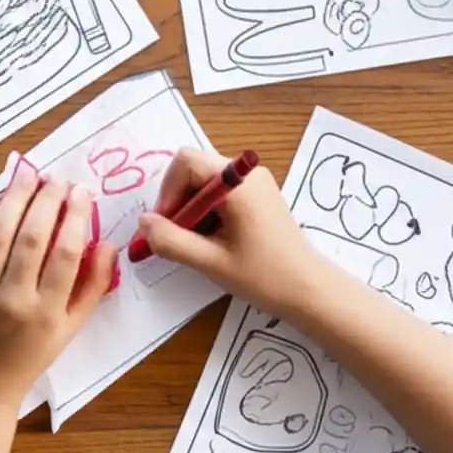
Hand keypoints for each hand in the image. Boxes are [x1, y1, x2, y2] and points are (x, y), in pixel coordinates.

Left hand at [0, 164, 117, 409]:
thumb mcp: (70, 329)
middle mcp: (13, 300)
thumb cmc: (29, 356)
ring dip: (13, 200)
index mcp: (47, 312)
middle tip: (55, 177)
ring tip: (27, 176)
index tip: (82, 192)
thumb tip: (106, 244)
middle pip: (31, 238)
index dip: (75, 217)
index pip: (65, 253)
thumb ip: (93, 287)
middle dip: (45, 200)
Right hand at [134, 148, 328, 314]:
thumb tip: (143, 223)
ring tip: (194, 245)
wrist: (309, 290)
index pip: (186, 162)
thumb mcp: (210, 262)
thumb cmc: (264, 277)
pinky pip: (220, 193)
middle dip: (177, 201)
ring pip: (204, 183)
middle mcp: (247, 173)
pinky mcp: (258, 195)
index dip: (167, 191)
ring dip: (191, 210)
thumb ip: (171, 240)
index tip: (164, 225)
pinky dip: (206, 212)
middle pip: (194, 169)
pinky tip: (211, 241)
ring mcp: (255, 182)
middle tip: (174, 238)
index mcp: (238, 183)